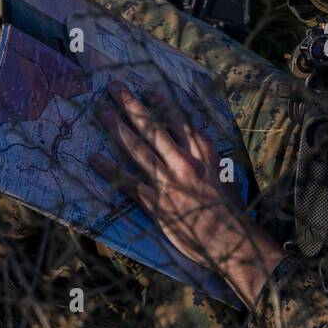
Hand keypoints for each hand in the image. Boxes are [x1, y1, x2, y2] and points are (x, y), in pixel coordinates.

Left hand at [90, 81, 281, 306]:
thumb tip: (199, 149)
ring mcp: (168, 180)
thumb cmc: (232, 211)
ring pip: (137, 148)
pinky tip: (94, 159)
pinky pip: (128, 182)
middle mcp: (184, 160)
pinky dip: (110, 170)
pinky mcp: (156, 202)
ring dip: (117, 128)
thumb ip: (209, 160)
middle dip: (132, 105)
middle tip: (115, 88)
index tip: (147, 90)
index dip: (161, 103)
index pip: (179, 119)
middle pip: (153, 126)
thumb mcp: (227, 175)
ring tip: (102, 112)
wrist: (231, 239)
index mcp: (204, 151)